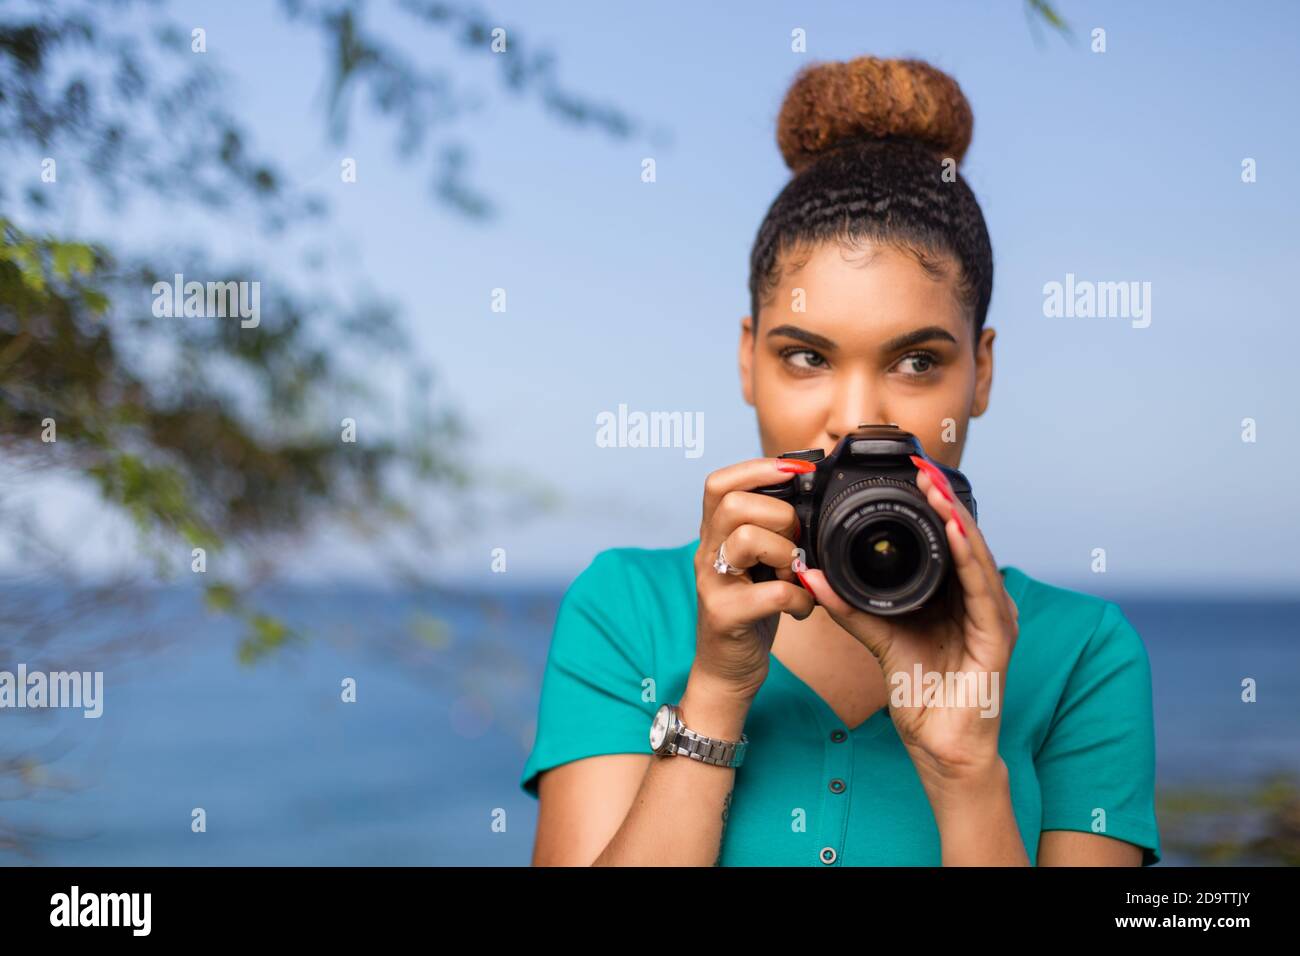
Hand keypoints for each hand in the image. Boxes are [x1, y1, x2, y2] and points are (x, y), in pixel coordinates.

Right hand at [691, 457, 817, 699]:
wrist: (727, 670)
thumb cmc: (751, 611)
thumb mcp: (758, 564)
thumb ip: (771, 532)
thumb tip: (811, 499)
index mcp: (715, 535)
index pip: (719, 483)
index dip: (757, 468)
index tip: (796, 470)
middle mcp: (707, 554)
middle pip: (734, 504)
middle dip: (779, 515)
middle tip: (795, 543)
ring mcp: (712, 584)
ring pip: (747, 540)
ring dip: (786, 553)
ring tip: (795, 574)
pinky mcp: (725, 616)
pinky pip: (772, 592)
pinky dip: (799, 598)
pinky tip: (802, 607)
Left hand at [797, 455, 1018, 781]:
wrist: (940, 743)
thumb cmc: (917, 690)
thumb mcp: (876, 637)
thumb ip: (847, 605)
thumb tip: (809, 574)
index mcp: (956, 594)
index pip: (947, 539)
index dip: (931, 504)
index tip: (909, 472)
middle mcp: (980, 599)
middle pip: (965, 539)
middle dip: (944, 501)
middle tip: (923, 466)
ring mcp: (994, 616)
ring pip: (978, 557)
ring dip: (958, 521)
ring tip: (936, 490)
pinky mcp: (999, 637)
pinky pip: (984, 590)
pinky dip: (971, 559)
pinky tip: (958, 535)